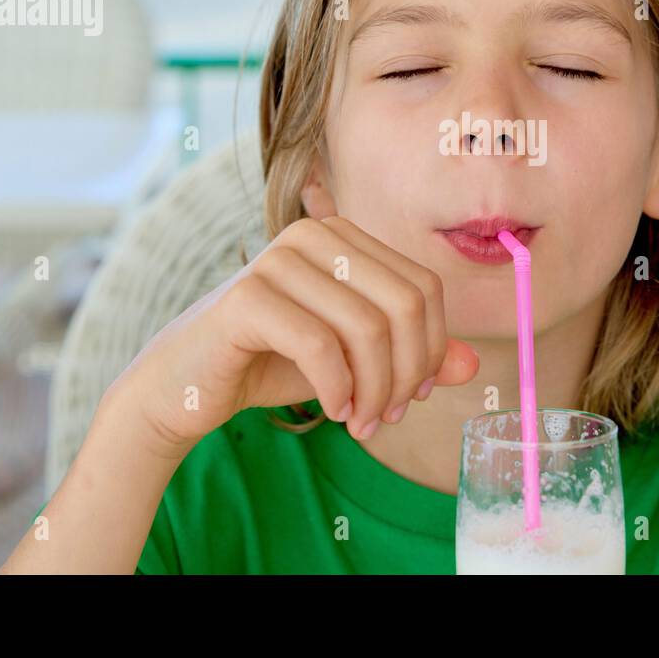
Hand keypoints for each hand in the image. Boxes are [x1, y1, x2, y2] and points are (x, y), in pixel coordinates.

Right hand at [109, 215, 479, 453]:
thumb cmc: (274, 364)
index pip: (423, 288)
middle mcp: (315, 235)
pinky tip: (333, 411)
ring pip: (367, 328)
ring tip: (362, 422)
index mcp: (345, 237)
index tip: (412, 396)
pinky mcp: (248, 297)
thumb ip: (412, 358)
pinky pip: (320, 346)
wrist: (186, 383)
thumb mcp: (355, 361)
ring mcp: (278, 259)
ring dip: (374, 390)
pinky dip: (337, 388)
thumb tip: (473, 364)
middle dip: (407, 372)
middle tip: (387, 417)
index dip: (431, 348)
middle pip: (404, 305)